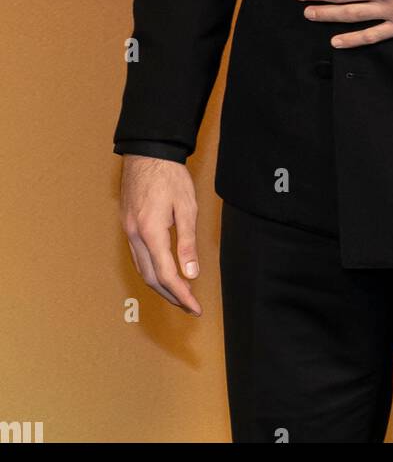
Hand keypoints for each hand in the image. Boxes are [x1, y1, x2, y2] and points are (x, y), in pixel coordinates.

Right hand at [119, 156, 201, 314]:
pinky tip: (162, 273)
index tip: (195, 308)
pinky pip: (138, 257)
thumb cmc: (170, 176)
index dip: (182, 295)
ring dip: (160, 286)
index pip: (167, 275)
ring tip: (179, 295)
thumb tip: (191, 274)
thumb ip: (188, 243)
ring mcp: (128, 231)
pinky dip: (151, 271)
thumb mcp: (186, 207)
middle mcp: (135, 236)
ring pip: (142, 270)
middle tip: (189, 306)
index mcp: (151, 232)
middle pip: (151, 278)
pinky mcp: (128, 226)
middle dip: (171, 296)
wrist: (147, 153)